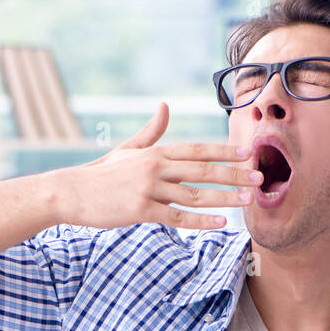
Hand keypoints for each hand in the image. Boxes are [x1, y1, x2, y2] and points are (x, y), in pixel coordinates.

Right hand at [54, 101, 263, 230]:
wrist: (71, 193)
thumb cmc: (100, 174)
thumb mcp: (127, 149)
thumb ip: (151, 132)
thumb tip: (165, 106)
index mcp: (155, 152)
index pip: (197, 150)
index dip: (224, 152)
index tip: (247, 154)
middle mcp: (155, 167)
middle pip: (202, 170)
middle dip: (233, 174)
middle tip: (258, 178)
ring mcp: (148, 189)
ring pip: (194, 194)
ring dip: (224, 198)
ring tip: (247, 202)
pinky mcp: (140, 211)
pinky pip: (177, 217)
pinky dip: (201, 220)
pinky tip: (220, 223)